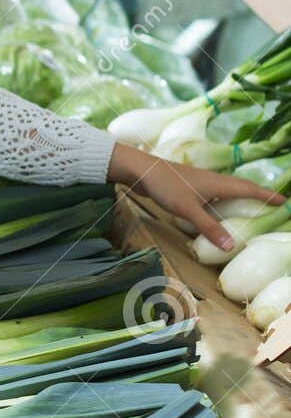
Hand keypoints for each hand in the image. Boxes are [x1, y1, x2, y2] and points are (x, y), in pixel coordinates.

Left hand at [109, 141, 285, 252]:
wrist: (141, 171)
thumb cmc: (165, 186)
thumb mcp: (188, 209)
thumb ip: (209, 227)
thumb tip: (231, 246)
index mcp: (218, 183)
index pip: (249, 188)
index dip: (267, 195)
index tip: (284, 201)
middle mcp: (214, 181)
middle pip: (242, 188)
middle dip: (259, 196)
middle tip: (273, 205)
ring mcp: (202, 183)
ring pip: (228, 191)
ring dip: (241, 199)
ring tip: (252, 210)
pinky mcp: (190, 188)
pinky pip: (214, 196)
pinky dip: (223, 204)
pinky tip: (218, 213)